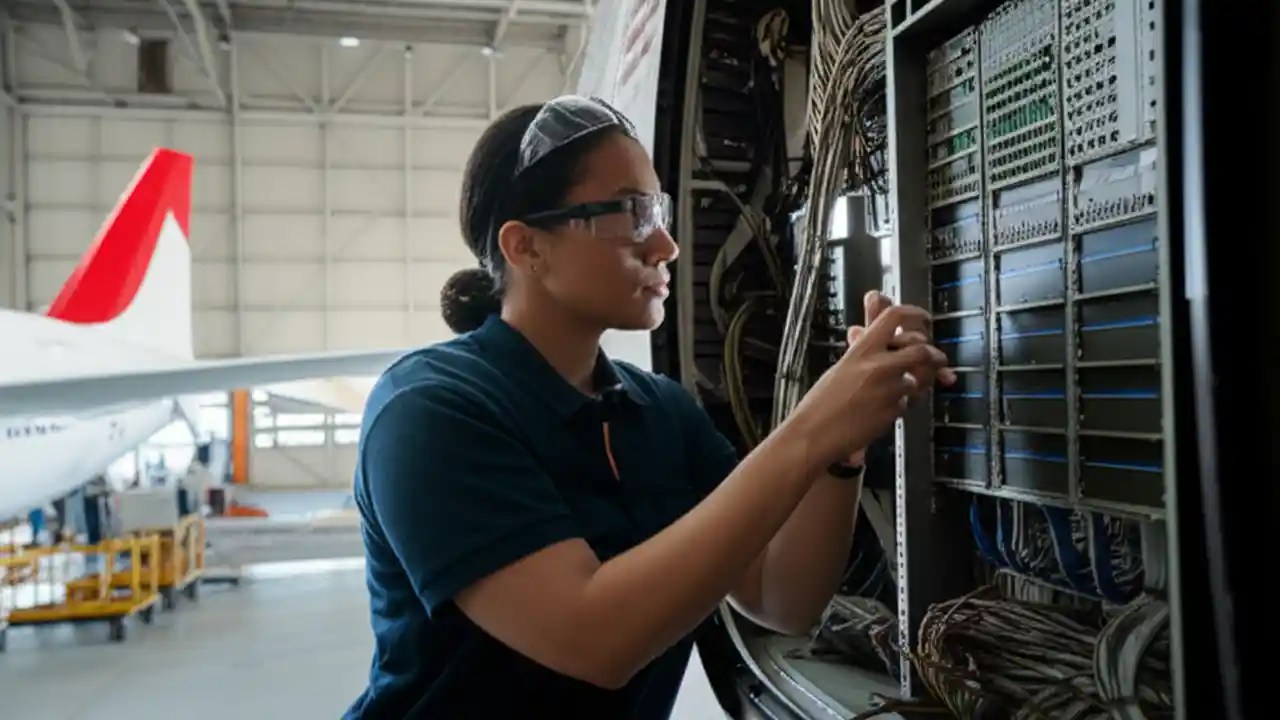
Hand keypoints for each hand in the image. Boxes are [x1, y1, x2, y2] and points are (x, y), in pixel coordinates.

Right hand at [792, 294, 952, 465]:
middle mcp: (878, 366)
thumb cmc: (821, 402)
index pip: (895, 316)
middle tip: (937, 359)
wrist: (813, 433)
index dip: (916, 314)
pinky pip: (907, 403)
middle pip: (921, 349)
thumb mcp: (840, 367)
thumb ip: (857, 348)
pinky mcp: (892, 413)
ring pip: (919, 378)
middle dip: (934, 354)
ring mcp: (888, 390)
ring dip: (920, 382)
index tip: (923, 320)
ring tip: (909, 385)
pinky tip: (884, 408)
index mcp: (862, 350)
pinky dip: (901, 404)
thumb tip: (859, 330)